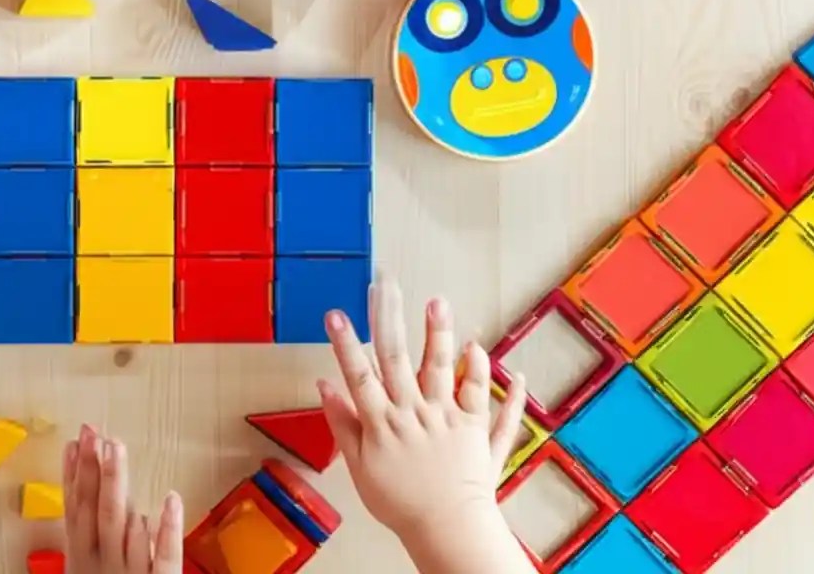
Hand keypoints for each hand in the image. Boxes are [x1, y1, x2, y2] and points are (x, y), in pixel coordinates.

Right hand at [64, 426, 183, 573]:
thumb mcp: (88, 569)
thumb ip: (93, 537)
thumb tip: (95, 495)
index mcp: (83, 559)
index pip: (77, 511)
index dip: (73, 475)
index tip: (75, 442)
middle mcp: (104, 562)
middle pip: (97, 509)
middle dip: (92, 468)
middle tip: (93, 432)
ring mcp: (131, 573)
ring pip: (124, 524)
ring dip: (117, 485)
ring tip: (116, 448)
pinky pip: (165, 557)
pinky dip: (168, 528)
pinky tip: (172, 498)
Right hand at [318, 276, 533, 573]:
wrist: (446, 528)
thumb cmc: (400, 502)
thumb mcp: (360, 466)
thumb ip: (343, 424)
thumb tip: (325, 387)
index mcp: (383, 423)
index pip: (359, 375)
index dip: (346, 343)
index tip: (336, 314)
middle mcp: (414, 414)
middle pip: (398, 358)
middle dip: (389, 318)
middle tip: (384, 285)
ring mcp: (448, 418)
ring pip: (443, 367)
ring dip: (439, 333)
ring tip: (437, 302)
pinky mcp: (476, 427)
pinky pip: (484, 395)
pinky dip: (488, 373)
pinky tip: (485, 348)